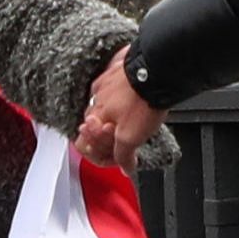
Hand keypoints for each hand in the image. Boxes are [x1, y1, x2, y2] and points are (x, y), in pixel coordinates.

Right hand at [78, 48, 164, 169]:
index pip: (82, 145)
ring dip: (116, 118)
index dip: (99, 155)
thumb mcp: (132, 137)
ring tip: (137, 121)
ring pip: (104, 106)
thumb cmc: (142, 101)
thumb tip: (125, 168)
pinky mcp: (118, 69)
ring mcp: (106, 82)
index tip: (116, 158)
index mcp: (94, 118)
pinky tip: (138, 101)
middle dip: (108, 139)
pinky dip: (123, 98)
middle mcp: (95, 99)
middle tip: (128, 141)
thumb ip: (123, 155)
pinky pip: (116, 88)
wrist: (156, 71)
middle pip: (93, 126)